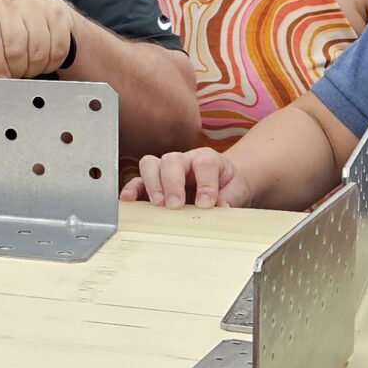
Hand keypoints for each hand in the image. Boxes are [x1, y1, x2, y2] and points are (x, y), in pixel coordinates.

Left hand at [0, 0, 78, 78]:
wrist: (37, 10)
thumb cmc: (7, 28)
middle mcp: (9, 4)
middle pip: (15, 50)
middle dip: (15, 70)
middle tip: (14, 72)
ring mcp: (36, 6)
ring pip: (37, 53)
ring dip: (33, 68)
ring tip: (27, 65)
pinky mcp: (58, 14)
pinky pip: (57, 50)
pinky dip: (51, 62)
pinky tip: (43, 58)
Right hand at [122, 148, 245, 207]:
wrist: (224, 185)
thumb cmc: (228, 186)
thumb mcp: (238, 191)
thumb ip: (231, 198)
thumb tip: (221, 208)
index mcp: (207, 159)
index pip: (204, 163)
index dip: (205, 184)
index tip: (206, 204)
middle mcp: (184, 160)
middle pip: (172, 160)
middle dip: (172, 183)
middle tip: (176, 205)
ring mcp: (166, 170)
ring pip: (150, 164)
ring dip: (152, 184)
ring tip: (158, 204)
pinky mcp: (153, 183)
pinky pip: (138, 181)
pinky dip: (132, 189)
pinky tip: (129, 200)